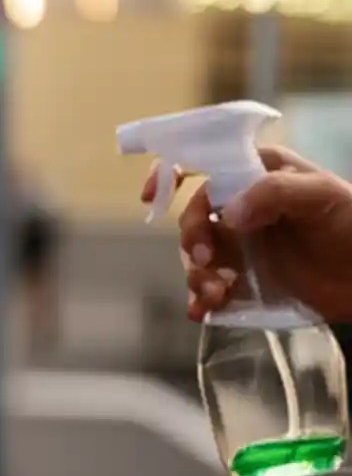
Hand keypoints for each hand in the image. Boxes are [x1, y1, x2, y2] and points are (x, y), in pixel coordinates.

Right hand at [142, 146, 351, 321]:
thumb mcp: (322, 196)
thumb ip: (274, 193)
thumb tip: (227, 215)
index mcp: (259, 175)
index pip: (205, 165)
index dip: (171, 175)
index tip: (152, 197)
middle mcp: (245, 207)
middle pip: (194, 218)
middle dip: (192, 240)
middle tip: (208, 261)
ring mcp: (244, 245)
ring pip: (198, 257)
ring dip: (197, 275)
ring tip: (214, 293)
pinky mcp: (247, 280)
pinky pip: (211, 288)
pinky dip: (201, 300)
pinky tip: (204, 310)